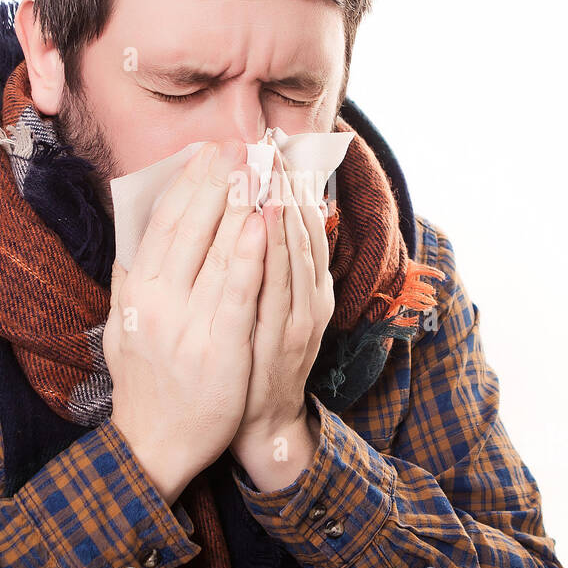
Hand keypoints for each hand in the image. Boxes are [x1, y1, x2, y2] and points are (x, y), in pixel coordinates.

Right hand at [103, 139, 264, 503]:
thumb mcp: (122, 323)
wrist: (155, 443)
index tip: (205, 151)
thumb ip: (128, 275)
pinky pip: (235, 294)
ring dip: (236, 205)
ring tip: (254, 169)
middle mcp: (155, 302)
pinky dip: (248, 256)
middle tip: (237, 145)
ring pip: (214, 253)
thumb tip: (132, 226)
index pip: (161, 224)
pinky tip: (262, 224)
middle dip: (214, 182)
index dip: (185, 183)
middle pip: (188, 229)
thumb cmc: (146, 380)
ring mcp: (186, 325)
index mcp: (135, 292)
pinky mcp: (218, 348)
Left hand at [230, 148, 334, 461]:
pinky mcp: (283, 341)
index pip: (305, 222)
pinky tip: (265, 223)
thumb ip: (269, 260)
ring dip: (285, 209)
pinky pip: (280, 288)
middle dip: (287, 185)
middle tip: (272, 145)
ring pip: (296, 254)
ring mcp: (300, 320)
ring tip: (272, 169)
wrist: (260, 422)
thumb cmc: (256, 352)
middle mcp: (312, 297)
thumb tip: (262, 207)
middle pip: (302, 231)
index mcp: (310, 284)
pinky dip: (276, 253)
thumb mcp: (268, 302)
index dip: (294, 183)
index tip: (277, 146)